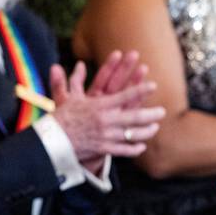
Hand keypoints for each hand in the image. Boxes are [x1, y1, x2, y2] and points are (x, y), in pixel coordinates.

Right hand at [72, 50, 152, 173]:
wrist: (52, 141)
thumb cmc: (61, 117)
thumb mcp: (69, 98)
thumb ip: (75, 80)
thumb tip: (79, 64)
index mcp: (98, 106)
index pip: (124, 95)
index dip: (139, 90)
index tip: (153, 85)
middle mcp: (105, 120)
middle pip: (134, 117)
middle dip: (151, 114)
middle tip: (162, 111)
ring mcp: (106, 136)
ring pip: (132, 134)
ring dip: (146, 131)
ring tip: (155, 127)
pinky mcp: (104, 149)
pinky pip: (123, 150)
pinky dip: (134, 148)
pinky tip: (142, 146)